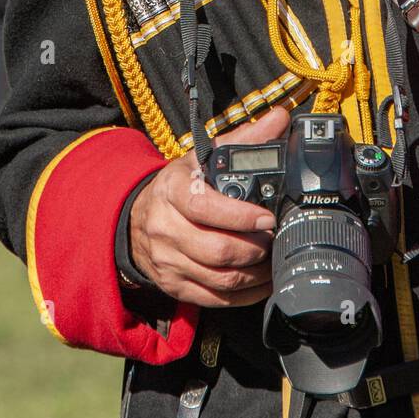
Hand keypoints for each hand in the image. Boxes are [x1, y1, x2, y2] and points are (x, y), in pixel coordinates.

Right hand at [129, 105, 289, 307]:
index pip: (204, 206)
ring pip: (219, 279)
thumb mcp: (205, 157)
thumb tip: (281, 118)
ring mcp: (167, 261)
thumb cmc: (182, 184)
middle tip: (275, 240)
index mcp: (172, 189)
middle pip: (216, 249)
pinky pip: (214, 299)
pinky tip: (261, 282)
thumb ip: (245, 139)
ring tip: (273, 260)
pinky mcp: (173, 286)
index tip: (267, 216)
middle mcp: (165, 227)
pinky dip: (244, 295)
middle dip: (255, 248)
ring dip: (254, 274)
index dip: (239, 216)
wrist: (137, 217)